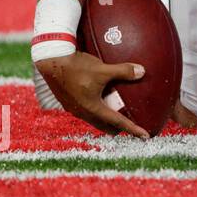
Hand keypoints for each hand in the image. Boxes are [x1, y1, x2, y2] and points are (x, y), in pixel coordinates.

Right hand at [35, 51, 149, 138]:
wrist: (51, 61)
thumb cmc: (76, 66)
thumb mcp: (102, 69)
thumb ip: (123, 71)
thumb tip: (143, 71)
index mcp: (92, 108)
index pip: (117, 122)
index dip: (132, 129)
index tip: (145, 136)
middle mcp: (82, 112)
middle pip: (105, 125)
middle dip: (119, 127)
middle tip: (131, 122)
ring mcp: (73, 108)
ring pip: (94, 119)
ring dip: (106, 118)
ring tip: (118, 111)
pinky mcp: (68, 101)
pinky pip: (86, 111)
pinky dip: (97, 110)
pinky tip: (100, 99)